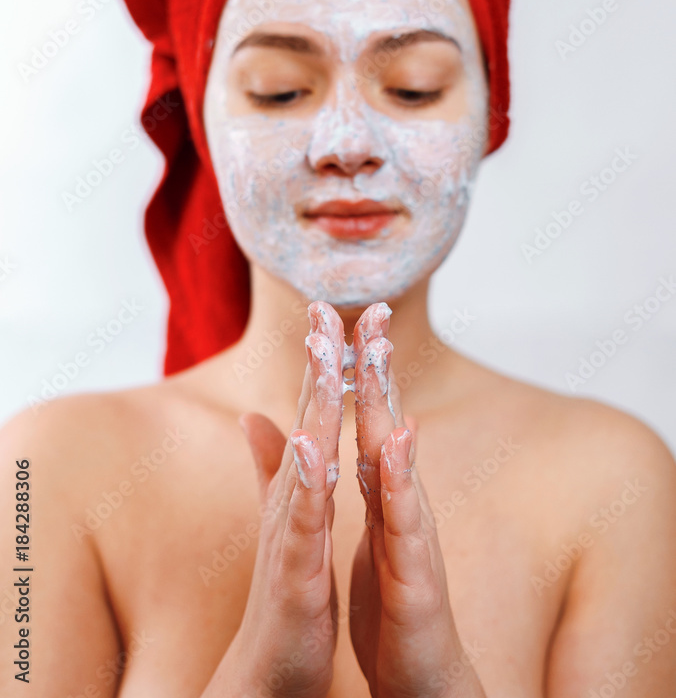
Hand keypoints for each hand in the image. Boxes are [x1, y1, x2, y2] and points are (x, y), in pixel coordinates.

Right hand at [205, 302, 344, 697]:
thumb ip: (271, 463)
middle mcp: (292, 495)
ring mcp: (291, 528)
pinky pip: (304, 520)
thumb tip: (254, 415)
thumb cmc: (286, 585)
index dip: (325, 358)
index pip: (315, 407)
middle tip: (326, 305)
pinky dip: (308, 484)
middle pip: (308, 415)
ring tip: (321, 354)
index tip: (335, 306)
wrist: (271, 662)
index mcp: (302, 482)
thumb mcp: (286, 515)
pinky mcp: (295, 566)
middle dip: (319, 360)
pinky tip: (316, 449)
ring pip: (305, 455)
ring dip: (314, 403)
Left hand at [347, 303, 485, 697]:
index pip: (370, 421)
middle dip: (378, 371)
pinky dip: (398, 487)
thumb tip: (335, 435)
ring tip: (378, 364)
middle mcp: (404, 504)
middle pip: (389, 426)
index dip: (359, 371)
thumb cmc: (396, 603)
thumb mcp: (364, 535)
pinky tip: (392, 450)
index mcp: (384, 494)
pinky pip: (405, 527)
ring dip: (388, 412)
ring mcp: (413, 537)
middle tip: (372, 314)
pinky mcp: (415, 577)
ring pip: (399, 466)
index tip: (345, 318)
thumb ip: (349, 483)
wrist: (422, 676)